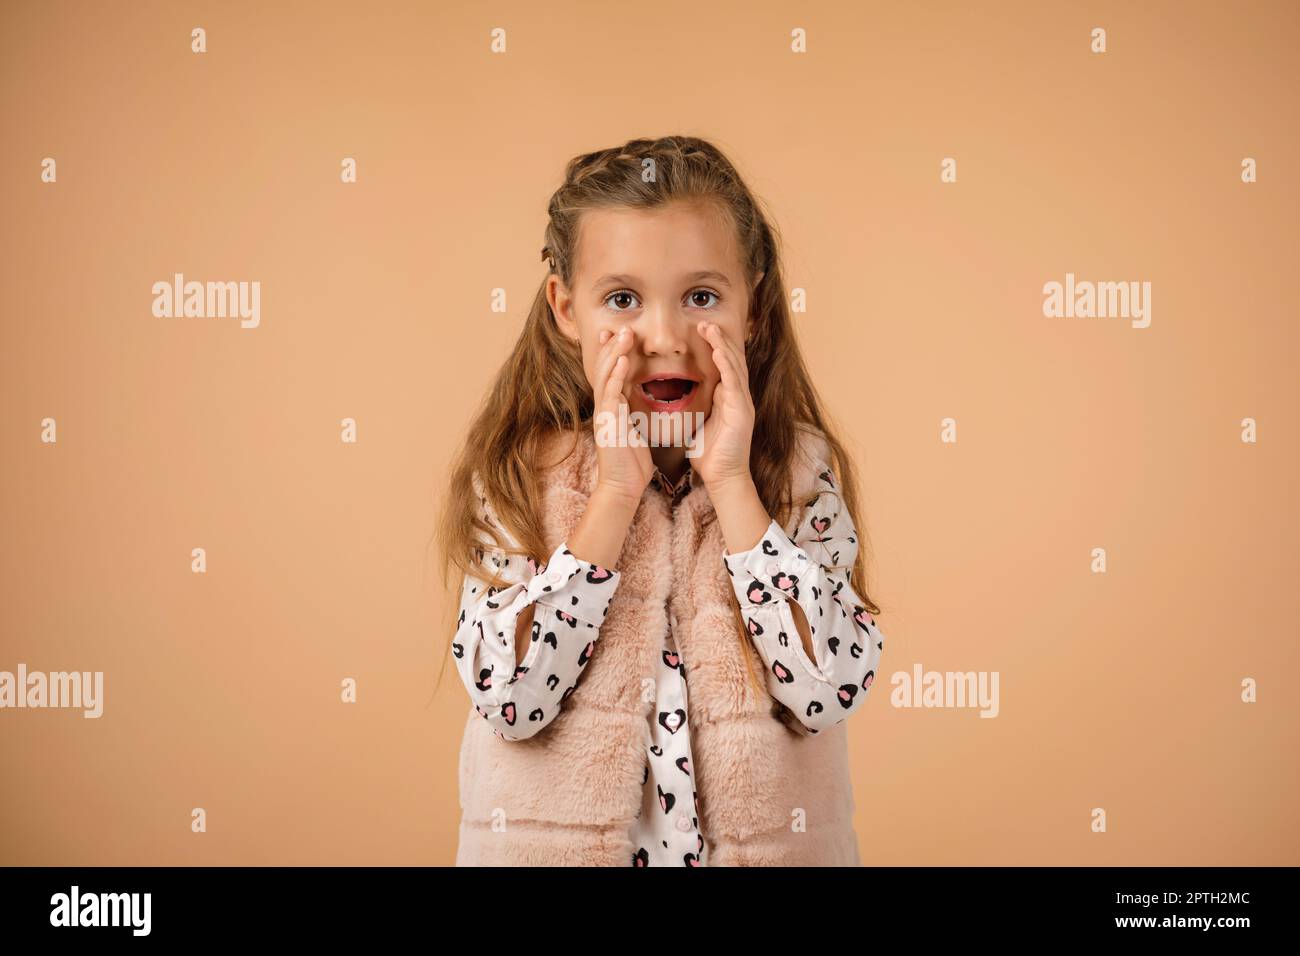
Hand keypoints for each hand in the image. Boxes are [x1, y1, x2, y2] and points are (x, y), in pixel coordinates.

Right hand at [591, 327, 653, 502]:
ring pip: (605, 377)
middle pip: (603, 369)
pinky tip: (621, 362)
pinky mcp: (606, 422)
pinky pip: (610, 395)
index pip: (610, 374)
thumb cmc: (631, 462)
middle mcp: (604, 407)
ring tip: (623, 335)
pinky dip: (615, 376)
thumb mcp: (634, 431)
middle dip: (611, 347)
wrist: (623, 486)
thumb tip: (640, 401)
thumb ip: (634, 413)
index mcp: (612, 408)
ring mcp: (603, 413)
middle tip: (620, 327)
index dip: (613, 354)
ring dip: (614, 354)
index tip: (619, 334)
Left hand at [690, 320, 754, 490]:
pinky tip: (718, 352)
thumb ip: (695, 406)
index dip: (713, 346)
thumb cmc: (709, 455)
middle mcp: (738, 396)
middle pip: (731, 359)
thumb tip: (678, 396)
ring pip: (735, 365)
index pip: (723, 365)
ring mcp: (743, 402)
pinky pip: (735, 382)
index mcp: (728, 398)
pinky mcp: (742, 411)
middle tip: (703, 321)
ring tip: (710, 328)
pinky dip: (727, 365)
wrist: (722, 477)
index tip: (699, 330)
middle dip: (719, 339)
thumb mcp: (698, 423)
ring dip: (722, 345)